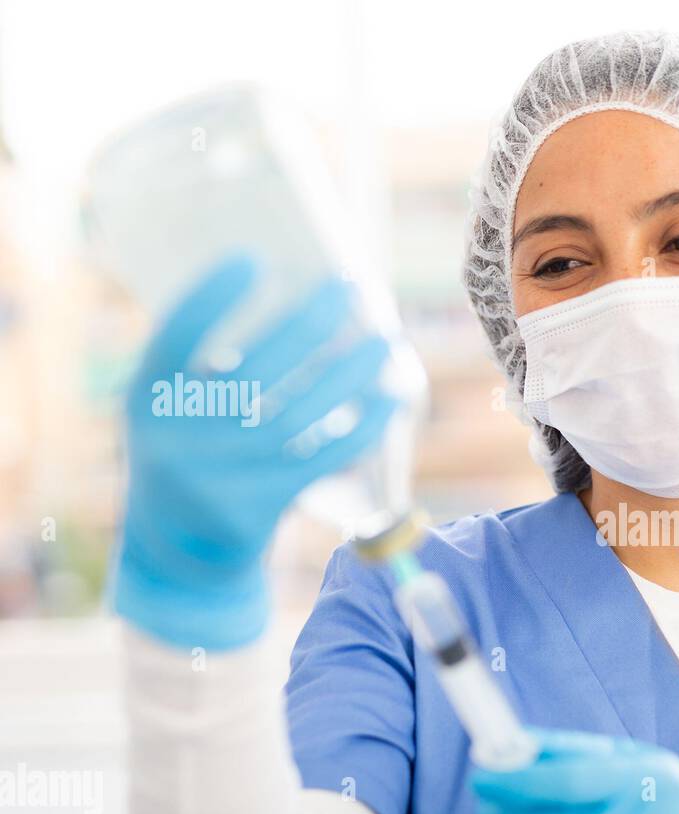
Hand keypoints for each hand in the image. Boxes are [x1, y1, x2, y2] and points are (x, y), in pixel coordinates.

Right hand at [113, 254, 396, 649]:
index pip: (175, 336)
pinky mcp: (258, 507)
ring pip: (297, 415)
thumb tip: (298, 300)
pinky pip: (321, 459)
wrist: (175, 553)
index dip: (210, 297)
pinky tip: (391, 397)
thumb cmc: (189, 453)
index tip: (255, 257)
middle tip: (350, 287)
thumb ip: (208, 364)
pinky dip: (362, 426)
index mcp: (148, 397)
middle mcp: (176, 438)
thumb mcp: (172, 409)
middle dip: (307, 324)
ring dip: (349, 373)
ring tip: (387, 339)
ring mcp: (217, 477)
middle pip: (253, 372)